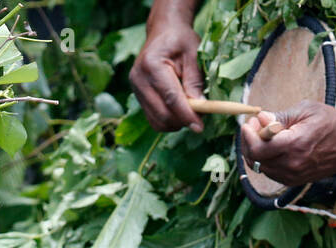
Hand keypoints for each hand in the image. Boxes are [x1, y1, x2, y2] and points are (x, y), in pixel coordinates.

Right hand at [130, 14, 203, 131]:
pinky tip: (179, 111)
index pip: (170, 98)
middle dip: (182, 121)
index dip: (186, 115)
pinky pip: (153, 118)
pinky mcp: (138, 97)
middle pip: (161, 114)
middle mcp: (139, 79)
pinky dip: (168, 120)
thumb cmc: (180, 39)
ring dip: (176, 123)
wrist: (163, 32)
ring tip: (190, 112)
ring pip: (156, 120)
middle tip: (200, 119)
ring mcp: (136, 90)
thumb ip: (195, 80)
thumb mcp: (193, 54)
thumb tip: (200, 106)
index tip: (199, 126)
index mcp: (151, 65)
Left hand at [240, 102, 335, 186]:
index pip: (257, 148)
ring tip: (263, 135)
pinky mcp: (292, 181)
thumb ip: (281, 116)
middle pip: (254, 158)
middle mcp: (291, 164)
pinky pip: (270, 172)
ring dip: (256, 151)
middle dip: (249, 141)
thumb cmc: (330, 124)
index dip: (247, 135)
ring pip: (260, 166)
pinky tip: (271, 147)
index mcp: (294, 144)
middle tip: (253, 127)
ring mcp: (291, 175)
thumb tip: (260, 118)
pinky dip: (265, 160)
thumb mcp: (307, 110)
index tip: (248, 123)